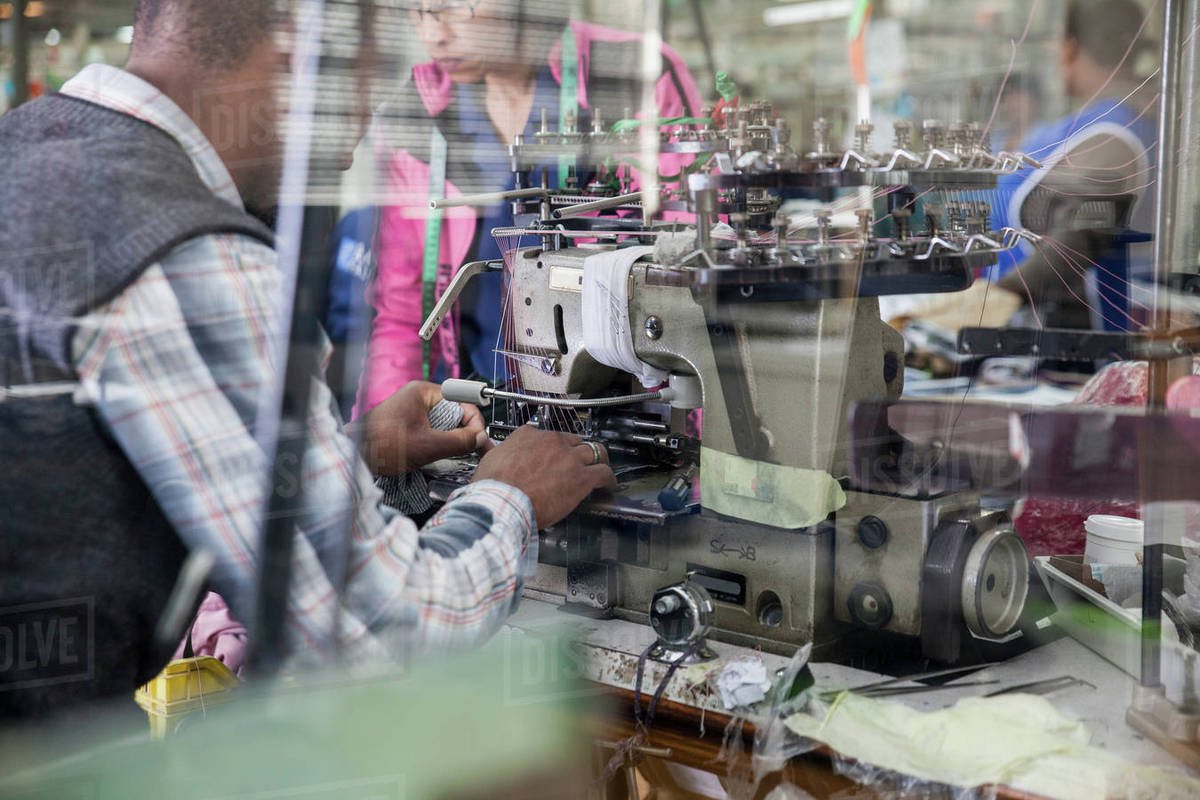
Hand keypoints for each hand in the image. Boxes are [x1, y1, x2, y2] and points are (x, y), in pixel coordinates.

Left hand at [356, 381, 490, 474]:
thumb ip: (459, 442)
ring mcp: (411, 410)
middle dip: (463, 431)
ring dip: (450, 439)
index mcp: (423, 392)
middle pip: (454, 412)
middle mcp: (418, 397)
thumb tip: (479, 439)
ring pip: (443, 423)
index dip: (473, 422)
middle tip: (471, 450)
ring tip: (453, 454)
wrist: (354, 455)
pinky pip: (432, 430)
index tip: (479, 441)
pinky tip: (438, 455)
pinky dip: (438, 442)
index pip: (462, 402)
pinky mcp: (407, 425)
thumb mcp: (428, 445)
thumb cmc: (381, 444)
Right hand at [472, 426, 616, 528]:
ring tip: (600, 466)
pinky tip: (608, 485)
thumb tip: (487, 449)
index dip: (550, 447)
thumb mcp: (489, 460)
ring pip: (593, 451)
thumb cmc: (493, 487)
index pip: (545, 435)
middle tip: (576, 462)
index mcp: (528, 435)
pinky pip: (603, 473)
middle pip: (572, 440)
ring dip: (597, 459)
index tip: (551, 454)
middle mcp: (551, 441)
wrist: (502, 501)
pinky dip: (608, 479)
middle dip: (575, 451)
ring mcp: (569, 458)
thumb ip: (494, 452)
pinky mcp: (581, 477)